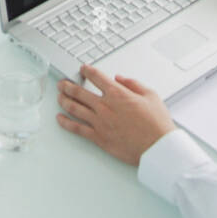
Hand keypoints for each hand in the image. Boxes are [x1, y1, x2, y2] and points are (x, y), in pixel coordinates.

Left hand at [56, 65, 174, 164]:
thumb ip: (133, 84)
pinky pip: (77, 129)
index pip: (96, 77)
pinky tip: (59, 119)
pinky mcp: (98, 138)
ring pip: (74, 108)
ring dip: (64, 100)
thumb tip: (120, 78)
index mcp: (118, 94)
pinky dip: (66, 123)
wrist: (158, 149)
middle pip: (79, 92)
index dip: (87, 70)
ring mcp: (100, 123)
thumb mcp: (150, 95)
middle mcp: (105, 106)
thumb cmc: (157, 124)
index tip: (83, 69)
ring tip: (59, 96)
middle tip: (62, 83)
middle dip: (67, 85)